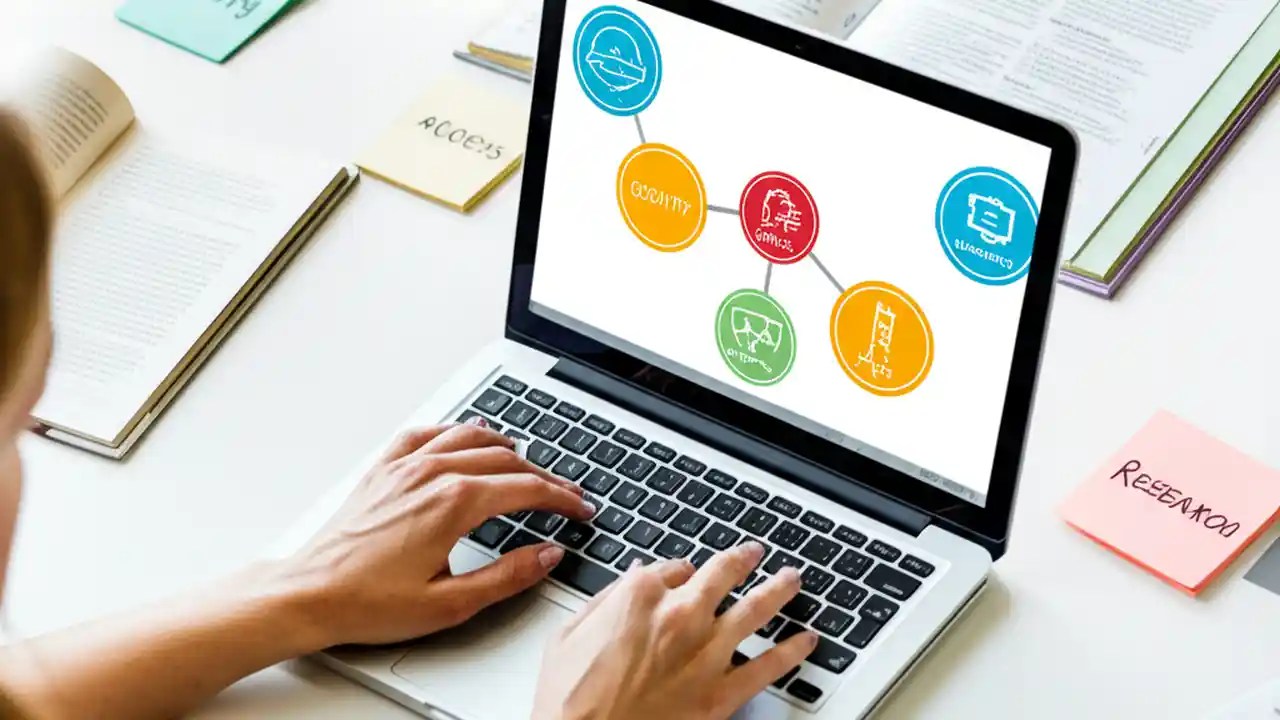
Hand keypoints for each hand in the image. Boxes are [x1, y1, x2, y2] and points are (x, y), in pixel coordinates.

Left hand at [281, 419, 594, 648]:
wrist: (309, 594)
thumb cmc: (368, 602)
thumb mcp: (451, 603)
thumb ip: (508, 576)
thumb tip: (547, 556)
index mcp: (454, 503)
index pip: (526, 489)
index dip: (562, 499)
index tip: (579, 509)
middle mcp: (432, 474)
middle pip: (506, 461)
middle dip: (544, 477)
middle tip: (564, 494)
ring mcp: (405, 467)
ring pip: (470, 437)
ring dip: (505, 448)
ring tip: (526, 462)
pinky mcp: (383, 470)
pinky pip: (427, 433)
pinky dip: (455, 432)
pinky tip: (463, 439)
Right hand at [532, 542, 816, 719]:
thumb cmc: (568, 699)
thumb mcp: (568, 634)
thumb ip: (605, 600)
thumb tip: (629, 578)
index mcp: (640, 595)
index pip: (675, 567)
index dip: (684, 569)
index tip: (689, 572)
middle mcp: (680, 616)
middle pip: (723, 574)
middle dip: (744, 559)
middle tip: (756, 554)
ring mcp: (705, 653)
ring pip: (756, 610)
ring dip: (778, 590)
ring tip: (792, 579)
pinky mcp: (721, 694)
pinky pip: (768, 667)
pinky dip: (791, 651)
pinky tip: (805, 641)